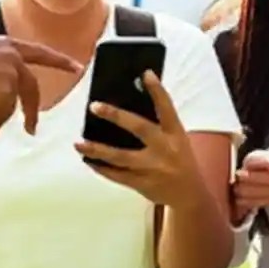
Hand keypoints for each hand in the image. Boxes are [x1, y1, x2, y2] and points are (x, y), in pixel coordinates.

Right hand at [0, 36, 82, 137]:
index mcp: (7, 44)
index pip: (40, 52)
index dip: (59, 61)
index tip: (75, 66)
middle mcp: (14, 57)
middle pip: (31, 88)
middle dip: (30, 111)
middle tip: (32, 128)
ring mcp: (11, 74)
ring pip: (12, 104)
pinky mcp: (6, 91)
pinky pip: (2, 114)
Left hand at [74, 71, 204, 207]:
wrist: (189, 194)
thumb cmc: (179, 159)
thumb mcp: (177, 139)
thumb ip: (159, 125)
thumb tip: (129, 104)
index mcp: (175, 134)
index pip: (167, 108)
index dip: (157, 90)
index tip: (145, 73)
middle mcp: (165, 148)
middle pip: (139, 128)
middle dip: (116, 116)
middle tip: (94, 106)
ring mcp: (153, 168)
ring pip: (120, 157)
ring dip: (97, 150)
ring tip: (79, 143)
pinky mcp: (142, 184)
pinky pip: (117, 175)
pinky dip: (101, 168)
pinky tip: (88, 160)